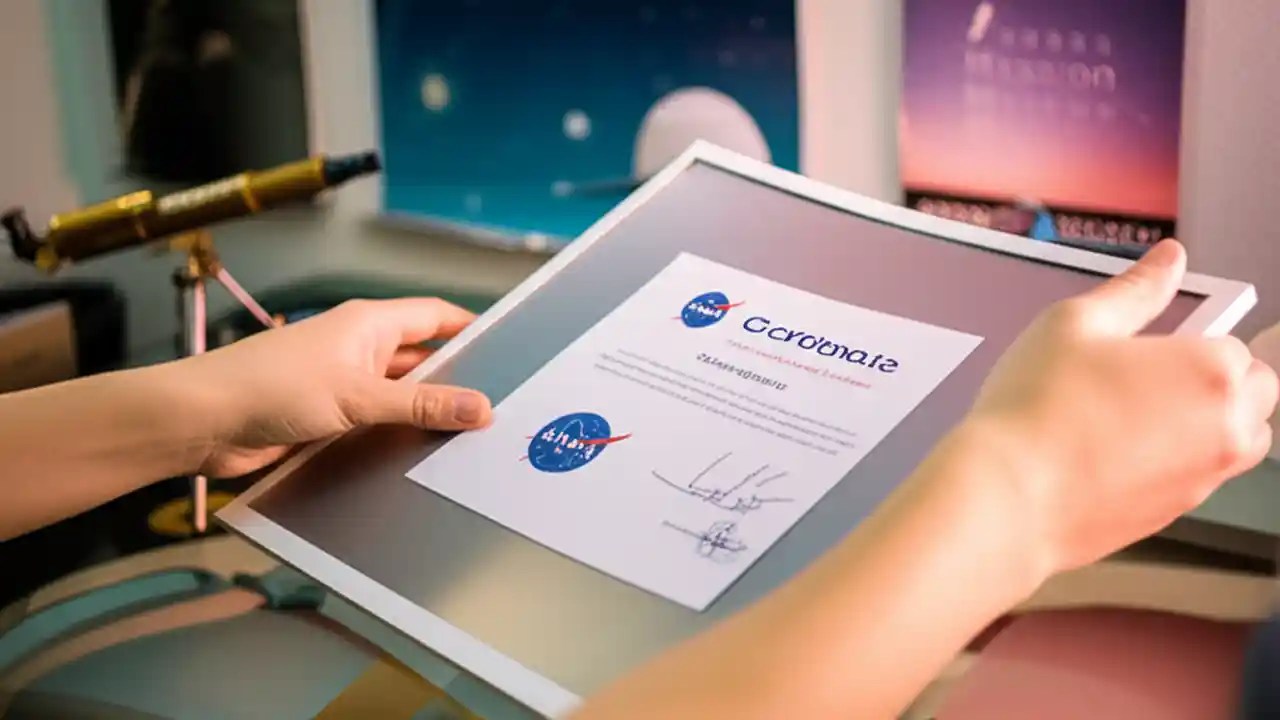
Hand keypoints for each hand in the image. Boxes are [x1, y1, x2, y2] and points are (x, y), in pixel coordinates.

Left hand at [183, 298, 492, 477]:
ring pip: (397, 398)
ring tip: (465, 441)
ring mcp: (340, 385)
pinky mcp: (325, 419)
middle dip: (453, 383)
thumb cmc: (268, 387)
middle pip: (420, 361)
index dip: (469, 330)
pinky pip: (374, 426)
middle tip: (494, 409)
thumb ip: (421, 403)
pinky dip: (393, 438)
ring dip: (421, 416)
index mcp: (367, 324)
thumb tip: (479, 407)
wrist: (202, 423)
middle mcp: (356, 349)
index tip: (505, 351)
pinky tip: (417, 459)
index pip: (434, 316)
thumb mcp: (358, 396)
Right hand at [965, 240, 1277, 574]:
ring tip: (1127, 419)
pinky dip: (1168, 464)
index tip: (1143, 348)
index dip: (1187, 341)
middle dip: (1216, 382)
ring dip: (1202, 425)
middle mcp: (1225, 429)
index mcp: (1212, 371)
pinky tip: (1107, 454)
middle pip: (1255, 396)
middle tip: (1145, 379)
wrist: (1009, 496)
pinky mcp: (1175, 515)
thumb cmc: (1039, 409)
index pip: (1233, 343)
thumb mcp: (1076, 323)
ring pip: (1233, 443)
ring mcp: (1204, 479)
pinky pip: (1193, 479)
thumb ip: (1135, 289)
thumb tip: (1169, 260)